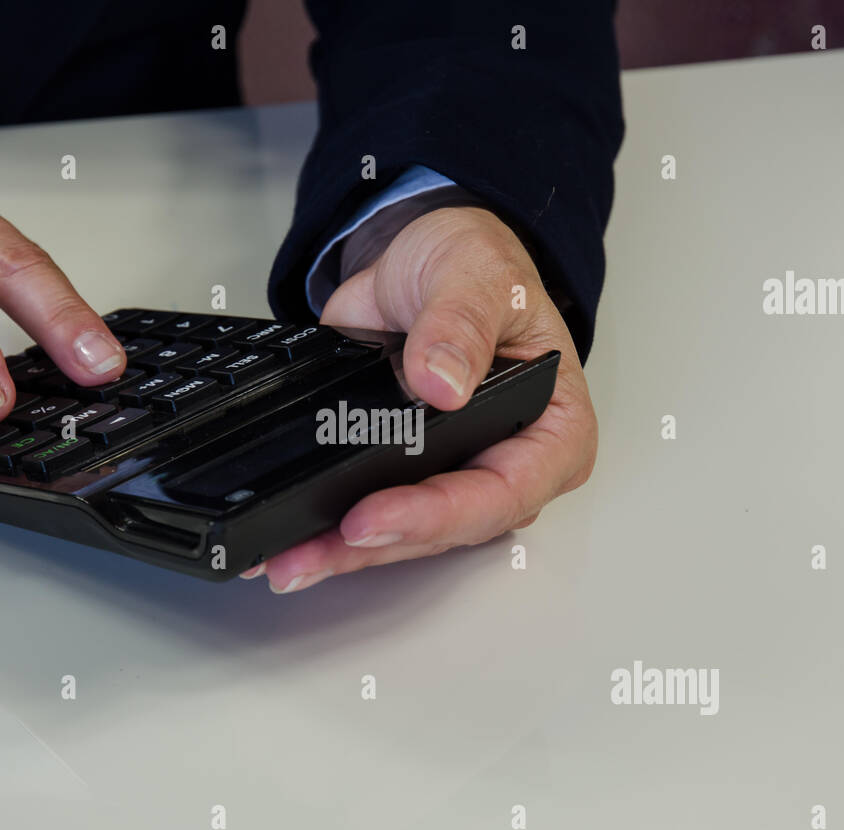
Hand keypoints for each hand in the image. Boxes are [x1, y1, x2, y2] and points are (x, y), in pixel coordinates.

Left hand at [249, 206, 597, 592]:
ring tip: (289, 561)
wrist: (419, 255)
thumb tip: (441, 383)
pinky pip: (373, 516)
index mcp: (554, 428)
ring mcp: (454, 475)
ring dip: (345, 552)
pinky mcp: (405, 474)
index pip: (504, 492)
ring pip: (406, 536)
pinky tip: (291, 543)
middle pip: (449, 528)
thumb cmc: (473, 264)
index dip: (438, 514)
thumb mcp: (475, 276)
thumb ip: (461, 326)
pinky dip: (329, 532)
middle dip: (379, 546)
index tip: (373, 516)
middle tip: (314, 549)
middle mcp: (507, 463)